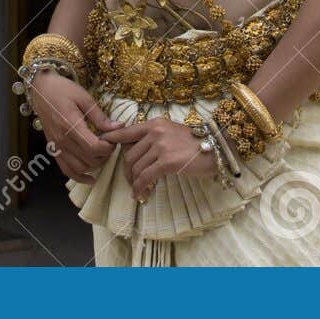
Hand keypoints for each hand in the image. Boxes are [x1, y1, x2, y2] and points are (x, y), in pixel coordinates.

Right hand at [27, 72, 119, 182]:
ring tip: (102, 154)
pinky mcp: (53, 150)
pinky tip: (91, 179)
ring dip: (95, 165)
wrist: (41, 90)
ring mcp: (56, 147)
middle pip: (89, 160)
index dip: (109, 147)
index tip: (114, 139)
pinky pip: (66, 170)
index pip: (94, 147)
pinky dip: (79, 177)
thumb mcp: (84, 98)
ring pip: (79, 168)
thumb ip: (100, 117)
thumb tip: (119, 127)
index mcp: (70, 125)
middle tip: (110, 144)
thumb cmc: (63, 90)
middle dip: (105, 155)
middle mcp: (62, 140)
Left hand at [100, 117, 217, 201]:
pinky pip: (145, 177)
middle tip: (131, 181)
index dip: (111, 139)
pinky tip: (141, 194)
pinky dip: (140, 188)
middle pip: (129, 154)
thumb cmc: (195, 143)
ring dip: (134, 182)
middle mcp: (155, 131)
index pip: (126, 132)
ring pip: (136, 167)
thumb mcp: (171, 133)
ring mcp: (161, 146)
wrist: (218, 148)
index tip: (102, 145)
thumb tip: (135, 151)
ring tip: (138, 190)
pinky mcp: (167, 161)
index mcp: (154, 123)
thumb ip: (153, 138)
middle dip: (127, 171)